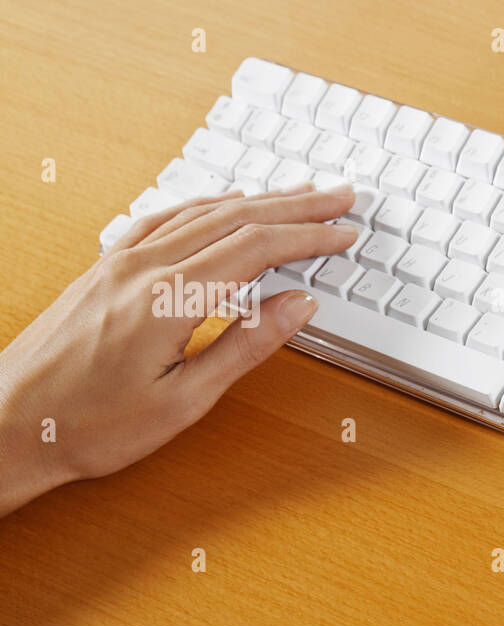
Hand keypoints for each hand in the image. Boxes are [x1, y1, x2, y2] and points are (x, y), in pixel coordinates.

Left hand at [0, 186, 356, 514]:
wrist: (9, 424)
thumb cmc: (90, 425)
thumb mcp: (184, 400)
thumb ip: (245, 346)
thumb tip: (298, 306)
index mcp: (169, 299)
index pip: (256, 248)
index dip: (308, 236)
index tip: (344, 232)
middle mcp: (143, 268)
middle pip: (236, 218)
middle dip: (295, 206)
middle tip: (339, 197)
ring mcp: (120, 262)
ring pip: (202, 212)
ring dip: (258, 200)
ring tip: (297, 195)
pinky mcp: (105, 269)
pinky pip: (166, 218)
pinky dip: (207, 205)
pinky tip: (222, 204)